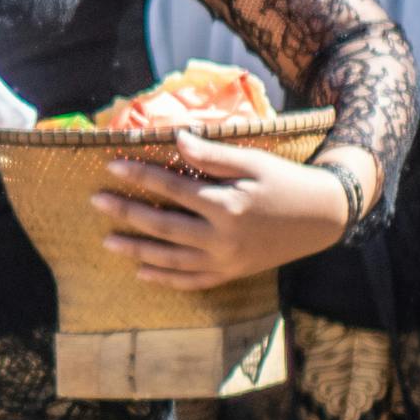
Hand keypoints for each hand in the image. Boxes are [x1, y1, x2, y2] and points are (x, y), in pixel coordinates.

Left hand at [92, 132, 361, 288]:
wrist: (322, 217)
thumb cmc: (285, 181)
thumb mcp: (252, 161)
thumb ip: (211, 155)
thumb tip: (175, 138)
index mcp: (226, 204)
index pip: (171, 188)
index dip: (139, 176)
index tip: (111, 166)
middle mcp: (222, 238)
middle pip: (162, 225)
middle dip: (126, 212)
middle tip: (97, 201)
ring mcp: (225, 260)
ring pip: (170, 259)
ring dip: (137, 250)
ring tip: (108, 241)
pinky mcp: (231, 273)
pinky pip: (191, 281)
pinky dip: (165, 279)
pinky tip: (142, 273)